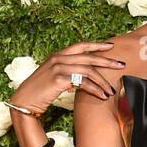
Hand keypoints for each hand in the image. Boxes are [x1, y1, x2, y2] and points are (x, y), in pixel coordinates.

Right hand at [9, 39, 126, 115]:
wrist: (25, 101)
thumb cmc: (41, 92)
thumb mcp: (55, 77)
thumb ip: (68, 72)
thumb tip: (84, 76)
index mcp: (58, 55)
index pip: (81, 45)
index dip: (97, 45)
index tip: (111, 46)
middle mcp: (58, 58)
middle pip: (88, 56)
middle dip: (107, 60)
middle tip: (121, 65)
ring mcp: (58, 67)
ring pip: (87, 70)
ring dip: (102, 81)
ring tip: (111, 90)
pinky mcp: (58, 79)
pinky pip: (82, 82)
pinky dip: (95, 89)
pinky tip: (102, 96)